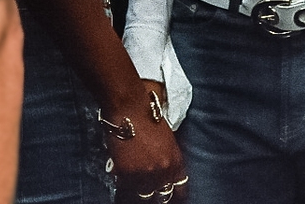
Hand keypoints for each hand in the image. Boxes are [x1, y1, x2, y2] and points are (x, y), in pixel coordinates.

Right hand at [110, 81, 188, 203]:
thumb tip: (163, 173)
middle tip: (152, 196)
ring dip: (140, 192)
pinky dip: (124, 188)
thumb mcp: (168, 140)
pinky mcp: (126, 173)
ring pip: (143, 196)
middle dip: (158, 197)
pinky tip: (123, 186)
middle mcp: (163, 171)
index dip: (176, 196)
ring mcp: (145, 174)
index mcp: (176, 162)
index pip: (181, 190)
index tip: (172, 197)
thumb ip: (168, 158)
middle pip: (162, 197)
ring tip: (136, 189)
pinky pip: (126, 189)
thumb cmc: (148, 117)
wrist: (130, 108)